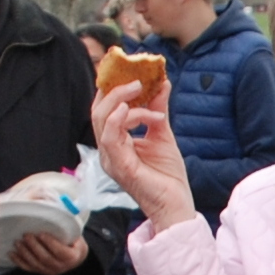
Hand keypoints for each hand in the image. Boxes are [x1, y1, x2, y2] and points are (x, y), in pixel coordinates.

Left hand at [11, 231, 88, 274]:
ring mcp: (50, 271)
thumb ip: (67, 226)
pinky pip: (28, 268)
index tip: (41, 233)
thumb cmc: (73, 241)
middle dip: (34, 246)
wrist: (75, 256)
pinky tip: (12, 253)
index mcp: (72, 257)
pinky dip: (19, 261)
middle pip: (45, 258)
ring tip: (18, 242)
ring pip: (35, 264)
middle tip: (26, 235)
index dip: (50, 243)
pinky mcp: (41, 272)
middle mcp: (61, 267)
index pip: (60, 251)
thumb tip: (59, 210)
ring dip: (25, 253)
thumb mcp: (75, 234)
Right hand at [91, 81, 197, 233]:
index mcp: (115, 143)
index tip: (127, 70)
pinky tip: (132, 108)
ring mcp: (111, 159)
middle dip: (114, 88)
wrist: (176, 205)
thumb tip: (161, 83)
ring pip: (101, 119)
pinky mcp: (120, 167)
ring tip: (140, 89)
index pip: (103, 110)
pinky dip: (118, 118)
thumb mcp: (162, 134)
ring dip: (121, 99)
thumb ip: (158, 109)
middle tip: (136, 77)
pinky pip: (110, 137)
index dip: (110, 87)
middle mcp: (108, 150)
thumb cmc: (167, 177)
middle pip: (97, 111)